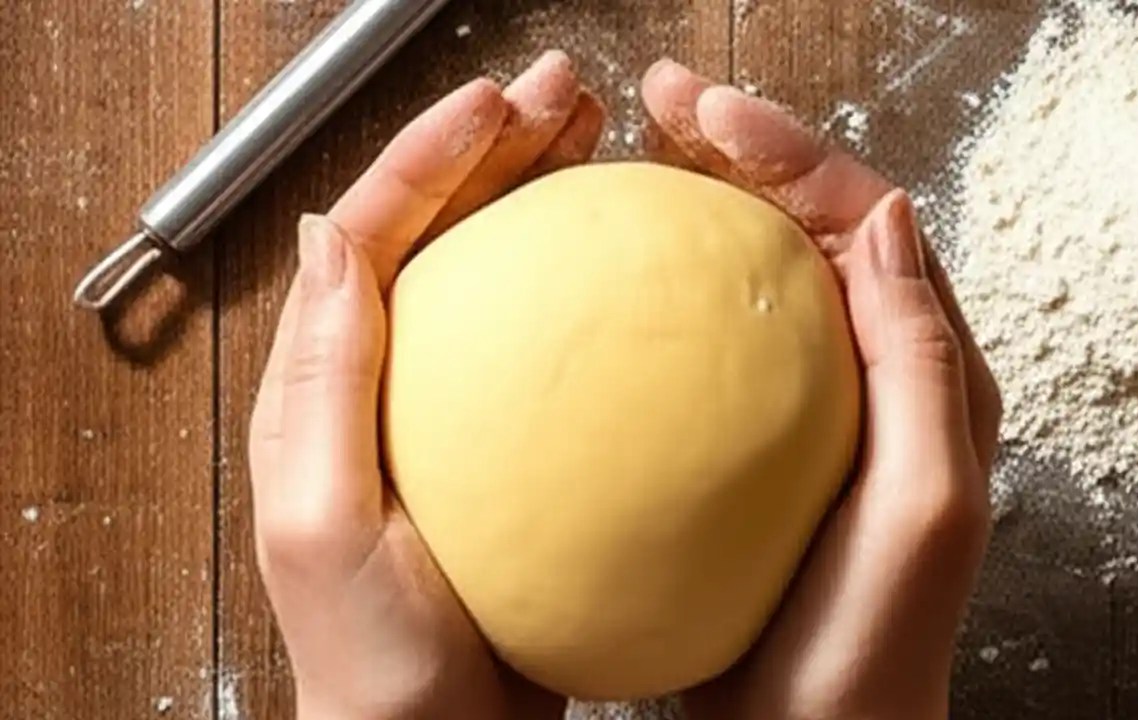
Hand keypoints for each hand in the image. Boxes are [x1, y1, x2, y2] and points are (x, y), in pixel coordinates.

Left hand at [247, 51, 603, 719]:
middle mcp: (380, 374)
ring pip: (488, 264)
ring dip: (534, 192)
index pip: (371, 229)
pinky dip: (577, 279)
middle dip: (494, 145)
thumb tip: (332, 239)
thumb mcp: (324, 521)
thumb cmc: (374, 659)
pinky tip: (626, 267)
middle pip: (433, 225)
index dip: (432, 152)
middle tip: (569, 97)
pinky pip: (539, 332)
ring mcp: (447, 401)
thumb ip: (321, 381)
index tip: (501, 103)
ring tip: (595, 143)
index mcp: (324, 379)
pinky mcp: (504, 436)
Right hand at [641, 61, 1001, 719]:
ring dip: (706, 198)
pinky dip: (672, 286)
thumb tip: (887, 218)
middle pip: (812, 223)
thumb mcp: (922, 503)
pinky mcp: (752, 437)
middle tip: (660, 100)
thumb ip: (921, 363)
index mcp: (930, 372)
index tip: (706, 114)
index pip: (867, 221)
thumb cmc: (868, 641)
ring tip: (639, 152)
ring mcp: (811, 401)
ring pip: (760, 268)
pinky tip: (615, 276)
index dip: (792, 152)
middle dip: (742, 149)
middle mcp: (878, 371)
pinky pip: (715, 338)